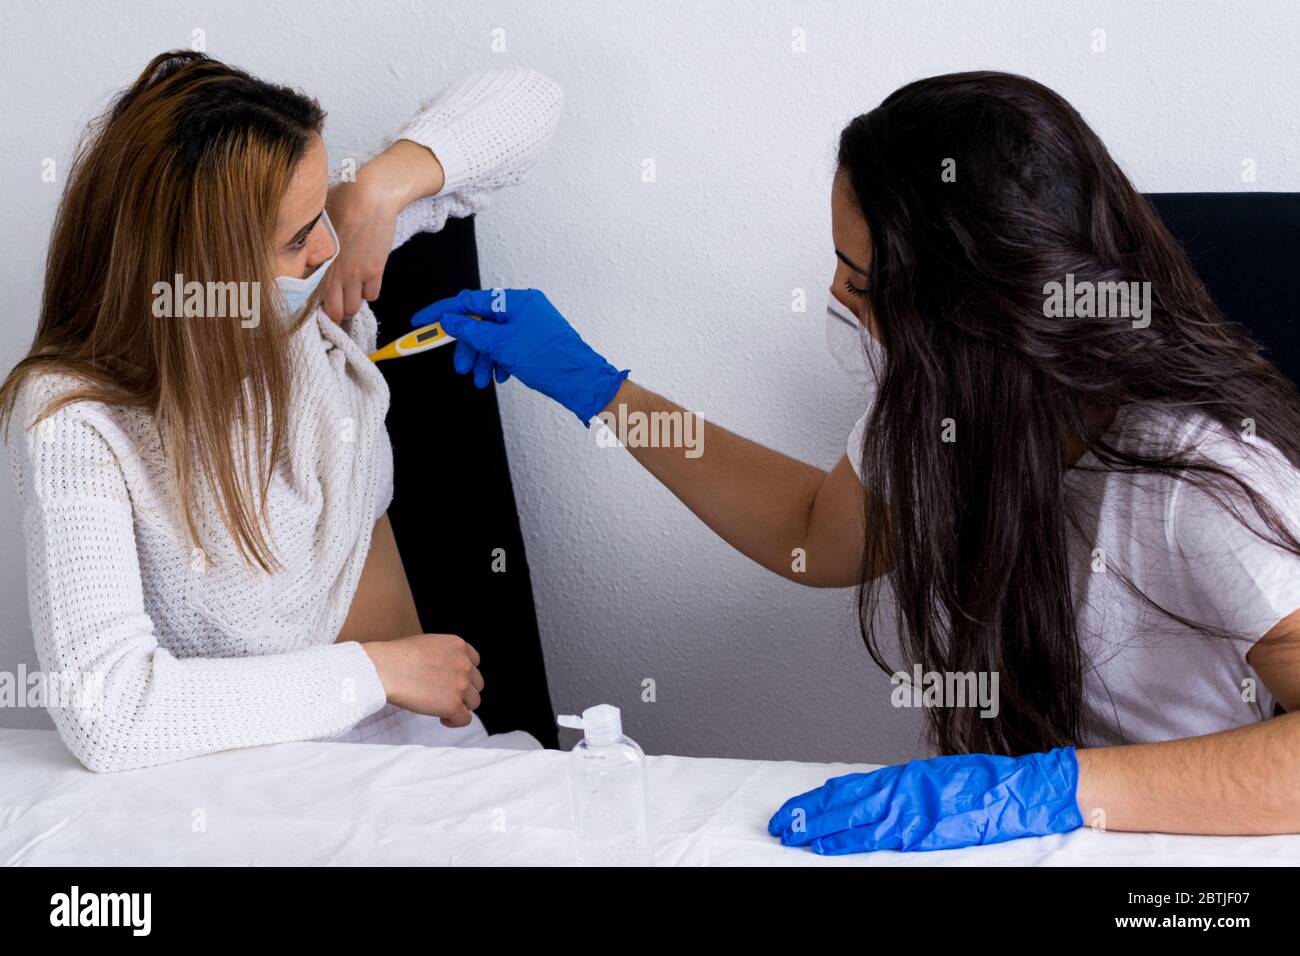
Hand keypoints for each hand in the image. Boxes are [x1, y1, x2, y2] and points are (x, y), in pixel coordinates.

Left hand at [324, 141, 444, 321]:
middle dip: (335, 312)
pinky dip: (368, 292)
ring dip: (352, 303)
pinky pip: (372, 295)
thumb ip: (310, 244)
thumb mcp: (316, 223)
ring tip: (351, 293)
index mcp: (318, 262)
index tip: (317, 300)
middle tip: (336, 302)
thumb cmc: (340, 202)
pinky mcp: (376, 270)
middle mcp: (336, 274)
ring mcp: (357, 274)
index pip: (313, 299)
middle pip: (336, 312)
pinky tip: (365, 281)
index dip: (315, 304)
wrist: (371, 195)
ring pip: (354, 308)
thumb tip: (302, 254)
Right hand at [362, 633, 482, 727]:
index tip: (451, 682)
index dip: (464, 674)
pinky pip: (465, 719)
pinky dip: (455, 721)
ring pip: (474, 702)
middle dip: (464, 690)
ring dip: (461, 706)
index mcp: (458, 645)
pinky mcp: (453, 704)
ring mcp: (461, 685)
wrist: (384, 669)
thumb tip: (443, 671)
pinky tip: (443, 719)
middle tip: (446, 697)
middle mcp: (464, 664)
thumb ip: (443, 655)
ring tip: (443, 709)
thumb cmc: (396, 657)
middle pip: (476, 683)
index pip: (474, 662)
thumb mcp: (427, 644)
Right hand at [411, 288, 628, 424]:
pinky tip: (500, 375)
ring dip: (483, 359)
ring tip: (481, 379)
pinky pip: (506, 348)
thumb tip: (450, 320)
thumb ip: (472, 331)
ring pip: (492, 339)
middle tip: (461, 367)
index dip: (442, 313)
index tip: (422, 323)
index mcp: (516, 301)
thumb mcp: (503, 346)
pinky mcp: (533, 342)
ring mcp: (529, 325)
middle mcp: (522, 309)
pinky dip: (498, 361)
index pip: (470, 302)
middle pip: (480, 323)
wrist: (582, 382)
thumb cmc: (551, 361)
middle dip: (468, 346)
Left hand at [767, 747, 1082, 852]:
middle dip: (810, 814)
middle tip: (780, 824)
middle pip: (844, 802)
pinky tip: (829, 845)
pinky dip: (850, 840)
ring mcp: (913, 809)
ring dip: (821, 828)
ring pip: (854, 819)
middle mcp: (903, 789)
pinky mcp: (926, 829)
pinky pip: (880, 836)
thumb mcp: (936, 781)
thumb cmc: (984, 786)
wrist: (1022, 790)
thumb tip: (876, 799)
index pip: (850, 788)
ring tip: (793, 835)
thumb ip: (905, 791)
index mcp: (905, 776)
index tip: (795, 808)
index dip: (820, 799)